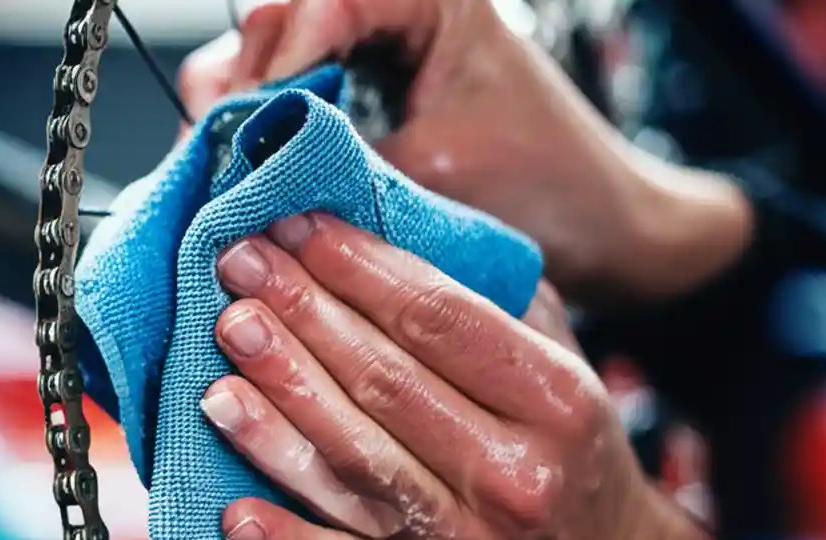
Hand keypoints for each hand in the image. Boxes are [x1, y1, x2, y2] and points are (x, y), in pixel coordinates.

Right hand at [180, 0, 753, 303]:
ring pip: (272, 63)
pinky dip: (267, 140)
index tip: (250, 130)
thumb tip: (248, 175)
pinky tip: (254, 180)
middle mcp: (396, 10)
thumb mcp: (435, 172)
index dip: (275, 66)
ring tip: (230, 175)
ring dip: (244, 118)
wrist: (606, 231)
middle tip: (218, 158)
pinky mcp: (367, 95)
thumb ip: (339, 162)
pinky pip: (293, 102)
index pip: (319, 3)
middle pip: (277, 26)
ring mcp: (377, 51)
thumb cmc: (553, 188)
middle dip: (242, 92)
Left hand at [201, 213, 715, 539]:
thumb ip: (489, 298)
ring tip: (229, 339)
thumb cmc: (567, 455)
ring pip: (352, 463)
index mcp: (555, 402)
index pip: (438, 319)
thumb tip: (388, 223)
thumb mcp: (562, 364)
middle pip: (384, 382)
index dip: (357, 265)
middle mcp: (511, 478)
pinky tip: (234, 510)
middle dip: (302, 311)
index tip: (296, 223)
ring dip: (279, 400)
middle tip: (240, 261)